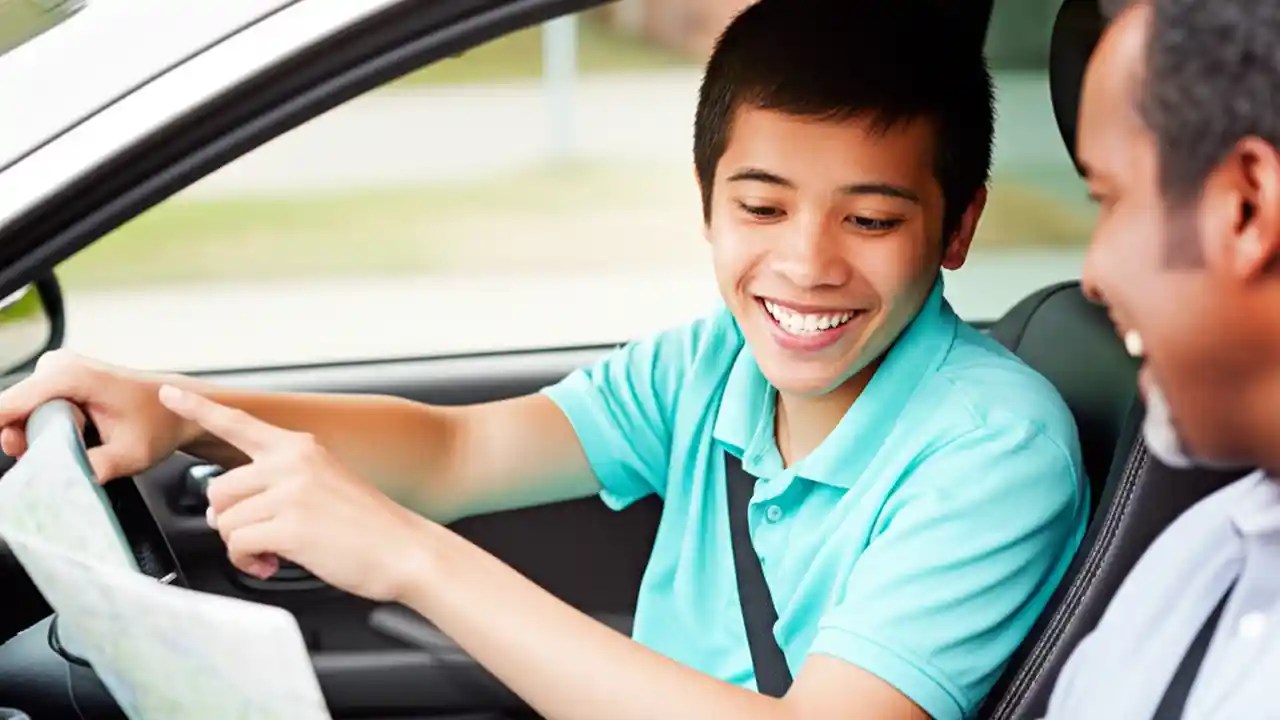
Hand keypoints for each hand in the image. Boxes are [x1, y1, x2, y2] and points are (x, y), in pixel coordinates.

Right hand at [0, 351, 195, 481]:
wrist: (177, 407)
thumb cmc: (159, 423)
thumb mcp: (131, 454)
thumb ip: (97, 467)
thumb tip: (67, 484)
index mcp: (72, 377)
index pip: (11, 404)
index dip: (4, 430)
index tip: (13, 451)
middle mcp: (58, 366)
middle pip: (13, 412)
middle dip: (24, 441)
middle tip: (56, 459)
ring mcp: (56, 370)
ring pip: (21, 413)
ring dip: (36, 438)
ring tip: (78, 444)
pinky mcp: (57, 380)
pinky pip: (33, 409)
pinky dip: (44, 429)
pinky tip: (74, 437)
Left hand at [159, 384, 434, 601]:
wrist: (407, 550)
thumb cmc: (369, 526)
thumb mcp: (326, 483)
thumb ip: (278, 483)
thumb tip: (227, 507)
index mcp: (300, 448)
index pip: (238, 423)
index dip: (198, 408)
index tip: (168, 393)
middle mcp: (292, 463)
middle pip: (218, 489)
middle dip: (231, 520)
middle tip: (259, 538)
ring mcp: (290, 492)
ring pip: (225, 520)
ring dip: (241, 545)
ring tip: (274, 554)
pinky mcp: (289, 525)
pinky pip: (238, 544)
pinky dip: (249, 562)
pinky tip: (274, 564)